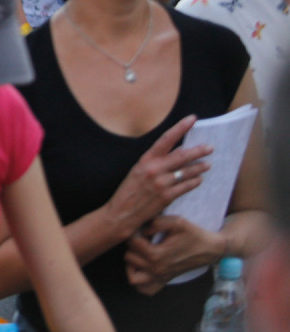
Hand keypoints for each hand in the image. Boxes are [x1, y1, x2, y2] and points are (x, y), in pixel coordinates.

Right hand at [103, 115, 211, 238]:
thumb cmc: (129, 190)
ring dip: (199, 168)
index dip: (180, 127)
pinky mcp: (167, 196)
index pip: (166, 139)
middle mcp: (154, 169)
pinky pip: (186, 186)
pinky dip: (194, 182)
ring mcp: (161, 183)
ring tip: (208, 165)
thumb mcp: (138, 170)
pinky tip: (199, 180)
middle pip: (182, 155)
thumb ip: (155, 162)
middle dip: (198, 151)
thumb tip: (176, 152)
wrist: (122, 212)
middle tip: (210, 147)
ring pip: (187, 171)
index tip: (193, 118)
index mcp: (145, 159)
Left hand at [125, 216, 225, 294]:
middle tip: (142, 238)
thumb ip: (156, 222)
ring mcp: (160, 278)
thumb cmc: (193, 234)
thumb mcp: (176, 221)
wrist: (209, 249)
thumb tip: (142, 230)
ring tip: (140, 252)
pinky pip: (144, 289)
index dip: (134, 231)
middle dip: (132, 246)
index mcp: (158, 255)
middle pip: (129, 257)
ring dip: (132, 263)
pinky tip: (142, 266)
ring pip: (132, 277)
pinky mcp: (163, 281)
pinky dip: (139, 280)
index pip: (132, 243)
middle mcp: (157, 270)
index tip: (142, 228)